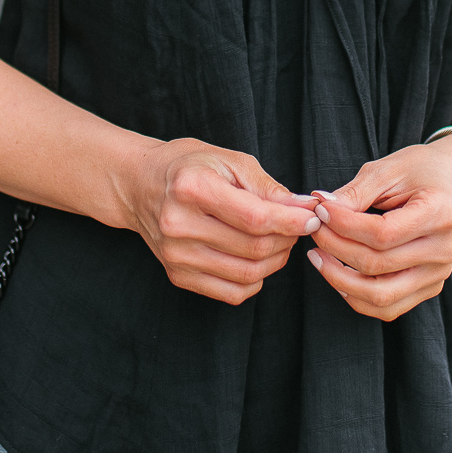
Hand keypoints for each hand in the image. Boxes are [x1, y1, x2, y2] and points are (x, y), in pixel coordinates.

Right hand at [126, 138, 320, 305]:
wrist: (140, 185)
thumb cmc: (190, 167)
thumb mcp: (230, 161)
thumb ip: (268, 188)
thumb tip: (304, 211)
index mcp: (191, 188)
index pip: (255, 217)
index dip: (291, 221)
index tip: (312, 217)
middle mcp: (178, 225)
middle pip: (254, 248)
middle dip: (287, 239)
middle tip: (297, 226)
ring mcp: (176, 255)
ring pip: (247, 274)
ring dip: (276, 260)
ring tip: (280, 240)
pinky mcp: (177, 275)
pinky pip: (232, 292)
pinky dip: (255, 279)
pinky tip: (257, 258)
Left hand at [306, 137, 451, 320]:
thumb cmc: (420, 171)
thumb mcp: (388, 170)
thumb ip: (355, 192)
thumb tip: (321, 208)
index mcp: (440, 214)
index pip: (383, 233)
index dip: (344, 226)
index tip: (321, 211)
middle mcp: (444, 250)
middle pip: (377, 265)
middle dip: (335, 247)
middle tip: (314, 229)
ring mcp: (439, 274)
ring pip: (380, 295)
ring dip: (340, 279)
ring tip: (317, 256)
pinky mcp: (430, 287)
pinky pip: (388, 308)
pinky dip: (356, 296)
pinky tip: (337, 274)